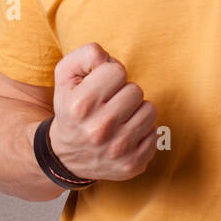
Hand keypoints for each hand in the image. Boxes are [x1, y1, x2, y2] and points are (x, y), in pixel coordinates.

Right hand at [49, 43, 158, 181]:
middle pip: (136, 90)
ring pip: (150, 110)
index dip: (110, 75)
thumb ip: (87, 55)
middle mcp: (99, 129)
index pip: (117, 71)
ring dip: (136, 111)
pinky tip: (125, 135)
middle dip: (124, 93)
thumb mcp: (66, 76)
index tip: (102, 86)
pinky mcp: (132, 164)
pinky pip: (155, 133)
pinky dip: (142, 132)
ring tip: (120, 118)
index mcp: (81, 105)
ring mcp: (118, 150)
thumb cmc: (71, 108)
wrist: (66, 157)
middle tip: (111, 103)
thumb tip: (109, 59)